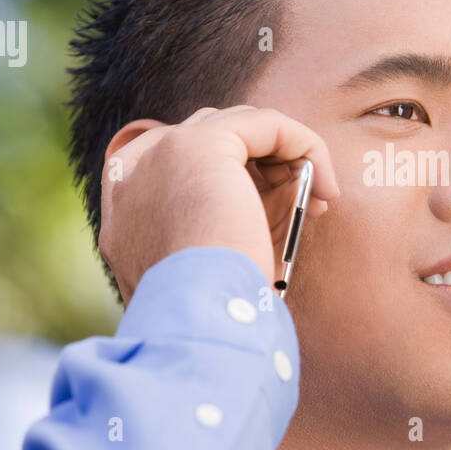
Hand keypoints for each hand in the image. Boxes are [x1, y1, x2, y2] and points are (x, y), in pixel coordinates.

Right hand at [98, 105, 338, 303]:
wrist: (197, 325)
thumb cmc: (214, 312)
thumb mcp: (217, 260)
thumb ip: (238, 214)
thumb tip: (292, 181)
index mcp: (125, 206)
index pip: (184, 164)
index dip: (241, 179)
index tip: (277, 212)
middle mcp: (132, 172)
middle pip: (213, 140)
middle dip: (268, 168)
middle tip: (307, 205)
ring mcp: (160, 152)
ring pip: (240, 126)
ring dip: (288, 157)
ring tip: (320, 199)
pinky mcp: (201, 144)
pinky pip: (268, 124)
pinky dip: (305, 145)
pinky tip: (325, 187)